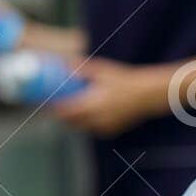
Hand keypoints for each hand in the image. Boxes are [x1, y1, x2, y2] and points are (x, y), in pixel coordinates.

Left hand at [50, 58, 168, 136]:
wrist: (148, 95)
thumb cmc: (125, 81)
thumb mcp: (103, 71)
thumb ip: (82, 69)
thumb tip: (64, 63)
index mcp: (91, 105)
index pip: (64, 112)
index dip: (54, 108)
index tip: (47, 101)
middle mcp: (95, 120)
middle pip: (70, 122)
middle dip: (62, 114)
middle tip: (58, 103)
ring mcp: (103, 128)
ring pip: (80, 126)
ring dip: (75, 119)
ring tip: (74, 106)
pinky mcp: (109, 131)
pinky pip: (92, 129)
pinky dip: (88, 122)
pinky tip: (91, 112)